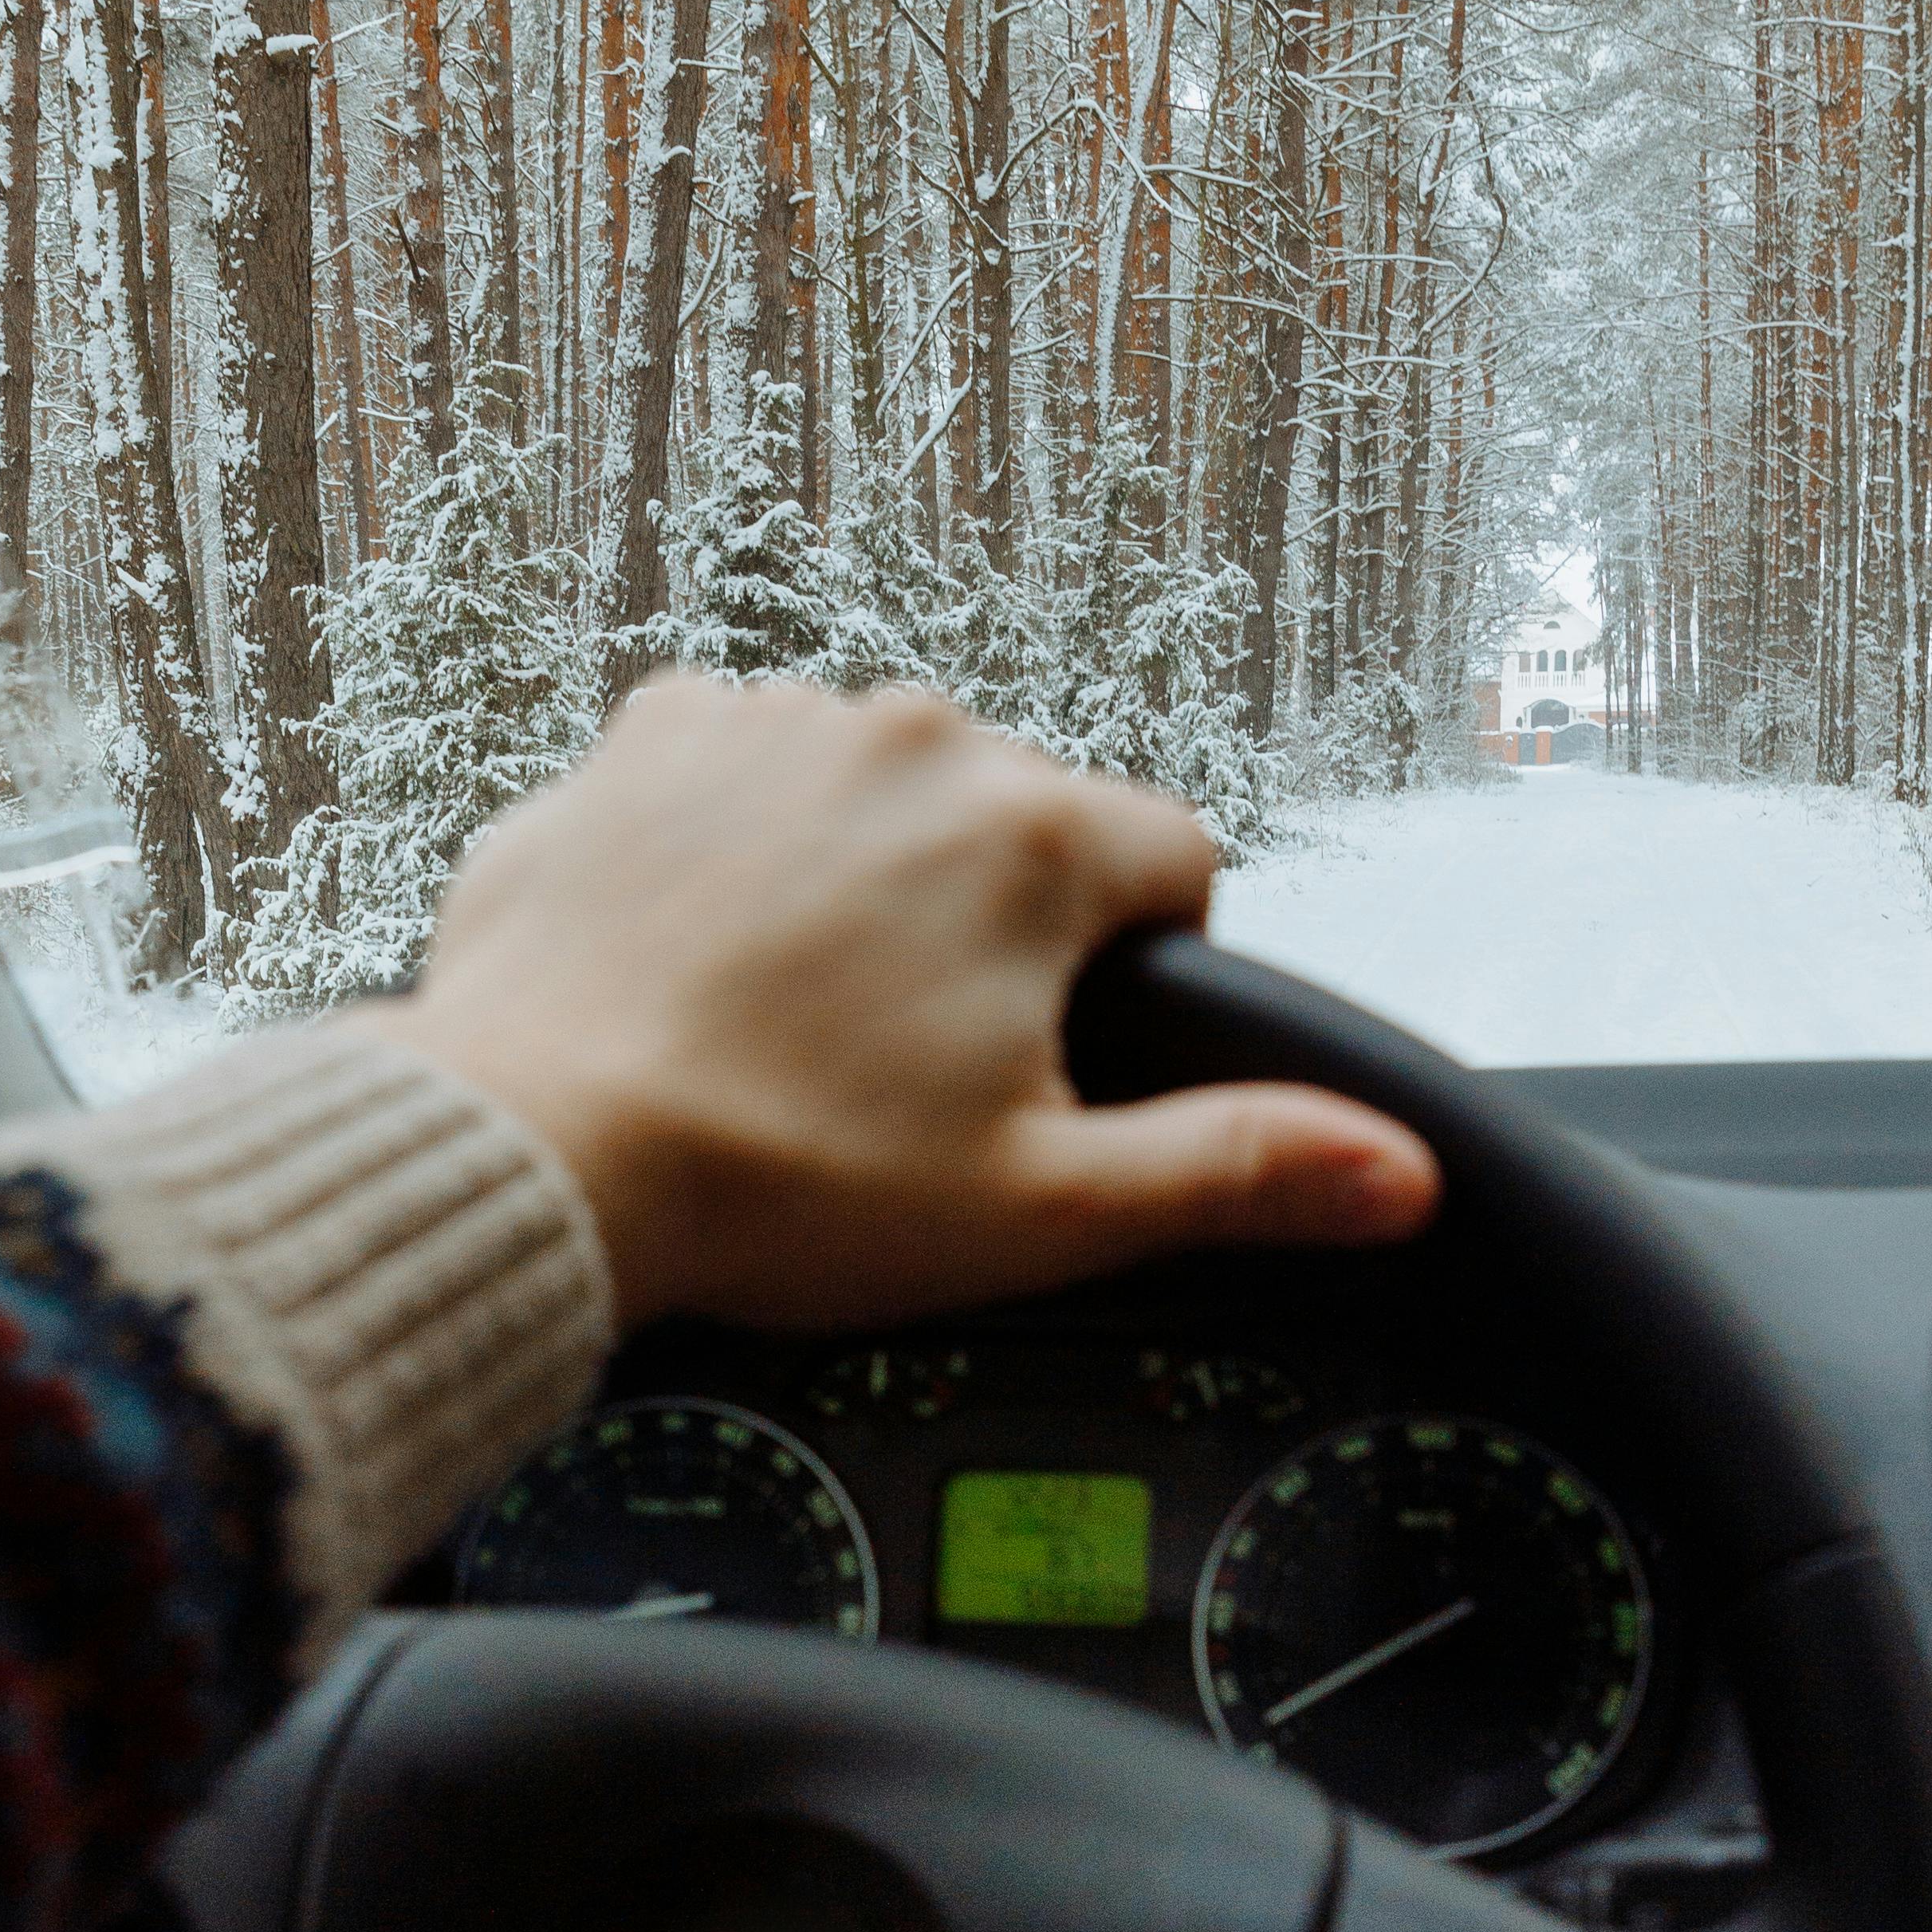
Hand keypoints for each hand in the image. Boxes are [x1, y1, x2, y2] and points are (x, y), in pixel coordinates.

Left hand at [396, 673, 1440, 1332]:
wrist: (535, 1148)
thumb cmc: (775, 1183)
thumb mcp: (1042, 1208)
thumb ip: (1237, 1171)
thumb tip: (1396, 1171)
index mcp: (1029, 836)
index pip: (1176, 866)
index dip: (1142, 973)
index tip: (1055, 1055)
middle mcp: (907, 736)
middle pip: (1019, 826)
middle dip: (988, 931)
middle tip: (903, 1071)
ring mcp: (764, 723)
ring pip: (877, 793)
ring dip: (860, 880)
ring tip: (788, 1023)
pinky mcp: (642, 740)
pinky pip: (737, 775)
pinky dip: (734, 852)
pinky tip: (700, 964)